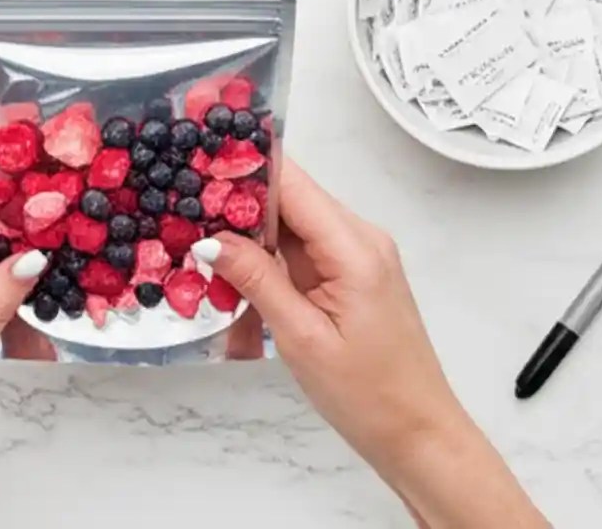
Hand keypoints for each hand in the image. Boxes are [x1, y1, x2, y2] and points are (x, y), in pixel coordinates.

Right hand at [190, 159, 545, 528]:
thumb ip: (257, 280)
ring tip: (198, 249)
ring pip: (291, 225)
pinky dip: (268, 262)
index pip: (291, 183)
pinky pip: (302, 251)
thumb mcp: (301, 338)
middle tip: (182, 216)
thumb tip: (211, 239)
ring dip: (249, 238)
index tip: (195, 168)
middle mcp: (360, 238)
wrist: (419, 434)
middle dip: (237, 205)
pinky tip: (234, 279)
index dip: (243, 169)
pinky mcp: (352, 276)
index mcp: (353, 247)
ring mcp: (358, 256)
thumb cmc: (368, 394)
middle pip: (289, 198)